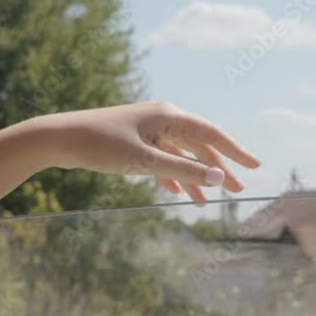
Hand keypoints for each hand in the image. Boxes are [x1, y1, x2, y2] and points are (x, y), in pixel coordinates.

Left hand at [32, 101, 260, 201]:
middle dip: (218, 168)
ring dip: (194, 176)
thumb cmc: (101, 145)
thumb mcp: (145, 161)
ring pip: (179, 155)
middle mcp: (160, 118)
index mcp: (167, 115)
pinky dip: (172, 176)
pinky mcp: (132, 143)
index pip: (211, 133)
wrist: (60, 139)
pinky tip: (180, 194)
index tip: (255, 166)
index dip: (235, 151)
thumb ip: (183, 169)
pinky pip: (161, 160)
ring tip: (207, 201)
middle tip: (238, 190)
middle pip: (198, 145)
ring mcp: (146, 130)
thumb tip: (219, 177)